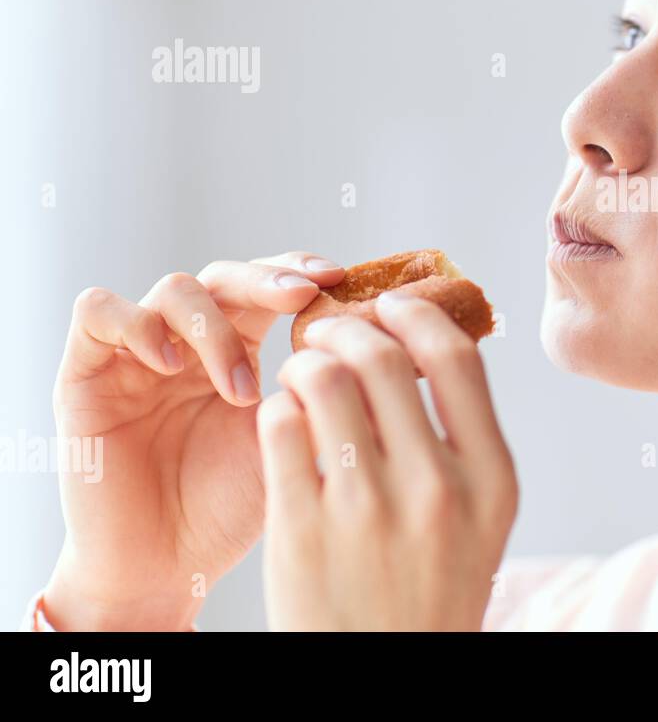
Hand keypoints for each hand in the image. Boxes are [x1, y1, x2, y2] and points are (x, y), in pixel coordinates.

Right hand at [44, 252, 345, 630]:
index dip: (302, 272)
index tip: (339, 280)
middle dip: (268, 280)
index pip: (270, 285)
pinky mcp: (86, 371)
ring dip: (215, 328)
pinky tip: (168, 363)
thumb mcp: (294, 443)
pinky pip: (98, 310)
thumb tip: (390, 348)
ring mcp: (137, 353)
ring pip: (174, 288)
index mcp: (241, 348)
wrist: (165, 565)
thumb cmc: (230, 509)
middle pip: (226, 274)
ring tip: (239, 388)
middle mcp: (189, 341)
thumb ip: (327, 393)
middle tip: (302, 297)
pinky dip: (136, 322)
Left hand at [259, 291, 517, 630]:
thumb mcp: (479, 517)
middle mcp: (435, 488)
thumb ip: (464, 440)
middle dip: (348, 326)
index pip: (456, 359)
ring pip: (323, 381)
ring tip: (301, 370)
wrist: (386, 677)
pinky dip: (278, 407)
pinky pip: (279, 428)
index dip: (417, 317)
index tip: (392, 306)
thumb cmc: (432, 589)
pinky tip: (284, 417)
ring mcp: (365, 510)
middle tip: (330, 329)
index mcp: (490, 478)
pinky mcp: (301, 530)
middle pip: (382, 358)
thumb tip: (426, 346)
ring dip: (306, 360)